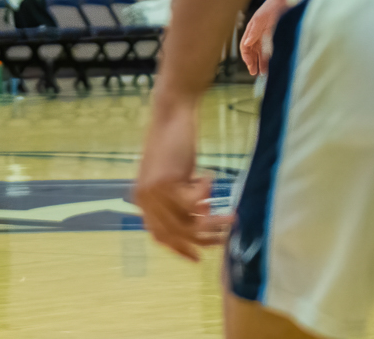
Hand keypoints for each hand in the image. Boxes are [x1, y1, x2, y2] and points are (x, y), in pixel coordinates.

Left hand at [133, 101, 229, 260]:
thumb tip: (198, 222)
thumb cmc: (173, 143)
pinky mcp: (167, 182)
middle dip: (203, 239)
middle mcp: (144, 200)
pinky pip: (195, 203)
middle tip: (224, 237)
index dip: (179, 249)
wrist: (170, 115)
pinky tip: (209, 177)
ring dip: (212, 223)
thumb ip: (177, 201)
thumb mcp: (171, 177)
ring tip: (231, 217)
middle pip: (175, 234)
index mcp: (141, 200)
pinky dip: (206, 193)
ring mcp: (154, 192)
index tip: (197, 258)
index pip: (160, 235)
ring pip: (187, 223)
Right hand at [240, 0, 286, 76]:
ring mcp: (262, 33)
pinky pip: (265, 48)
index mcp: (251, 28)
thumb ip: (255, 31)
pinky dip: (266, 56)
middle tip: (254, 73)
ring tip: (261, 73)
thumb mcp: (263, 18)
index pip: (244, 46)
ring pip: (258, 51)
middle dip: (251, 62)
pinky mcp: (269, 33)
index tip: (250, 66)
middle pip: (250, 50)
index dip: (246, 57)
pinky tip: (267, 63)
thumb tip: (245, 44)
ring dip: (259, 61)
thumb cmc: (272, 6)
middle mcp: (255, 32)